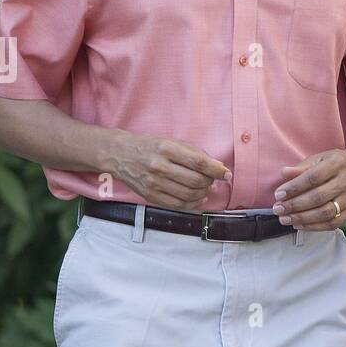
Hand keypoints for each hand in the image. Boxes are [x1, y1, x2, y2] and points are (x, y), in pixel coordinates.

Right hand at [108, 131, 230, 208]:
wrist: (119, 154)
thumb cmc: (149, 146)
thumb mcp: (171, 141)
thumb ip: (194, 153)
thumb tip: (218, 168)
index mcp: (166, 148)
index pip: (198, 162)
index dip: (216, 170)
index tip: (226, 174)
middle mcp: (159, 166)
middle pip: (195, 180)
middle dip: (210, 182)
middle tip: (213, 179)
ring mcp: (154, 183)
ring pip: (189, 194)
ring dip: (203, 193)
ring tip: (206, 188)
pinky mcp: (150, 196)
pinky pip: (178, 204)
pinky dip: (193, 203)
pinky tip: (198, 198)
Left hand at [271, 144, 345, 229]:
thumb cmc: (336, 163)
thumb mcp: (320, 158)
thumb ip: (302, 167)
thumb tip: (284, 173)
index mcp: (337, 163)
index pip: (313, 177)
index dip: (294, 187)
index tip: (279, 195)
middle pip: (319, 197)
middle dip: (295, 205)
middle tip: (279, 209)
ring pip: (326, 213)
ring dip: (303, 218)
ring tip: (285, 219)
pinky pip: (334, 223)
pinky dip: (314, 227)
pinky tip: (299, 225)